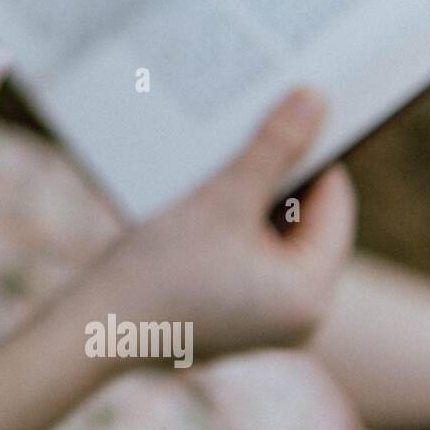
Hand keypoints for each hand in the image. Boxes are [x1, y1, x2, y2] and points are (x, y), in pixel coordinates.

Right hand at [81, 89, 357, 357]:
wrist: (93, 329)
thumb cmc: (159, 270)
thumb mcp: (221, 200)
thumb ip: (273, 149)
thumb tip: (315, 100)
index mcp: (311, 294)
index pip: (335, 204)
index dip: (314, 154)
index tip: (287, 112)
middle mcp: (297, 316)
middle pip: (302, 224)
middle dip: (273, 178)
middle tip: (248, 130)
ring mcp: (261, 323)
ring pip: (266, 239)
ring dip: (244, 199)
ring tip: (215, 163)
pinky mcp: (229, 321)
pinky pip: (241, 260)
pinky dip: (223, 229)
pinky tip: (193, 200)